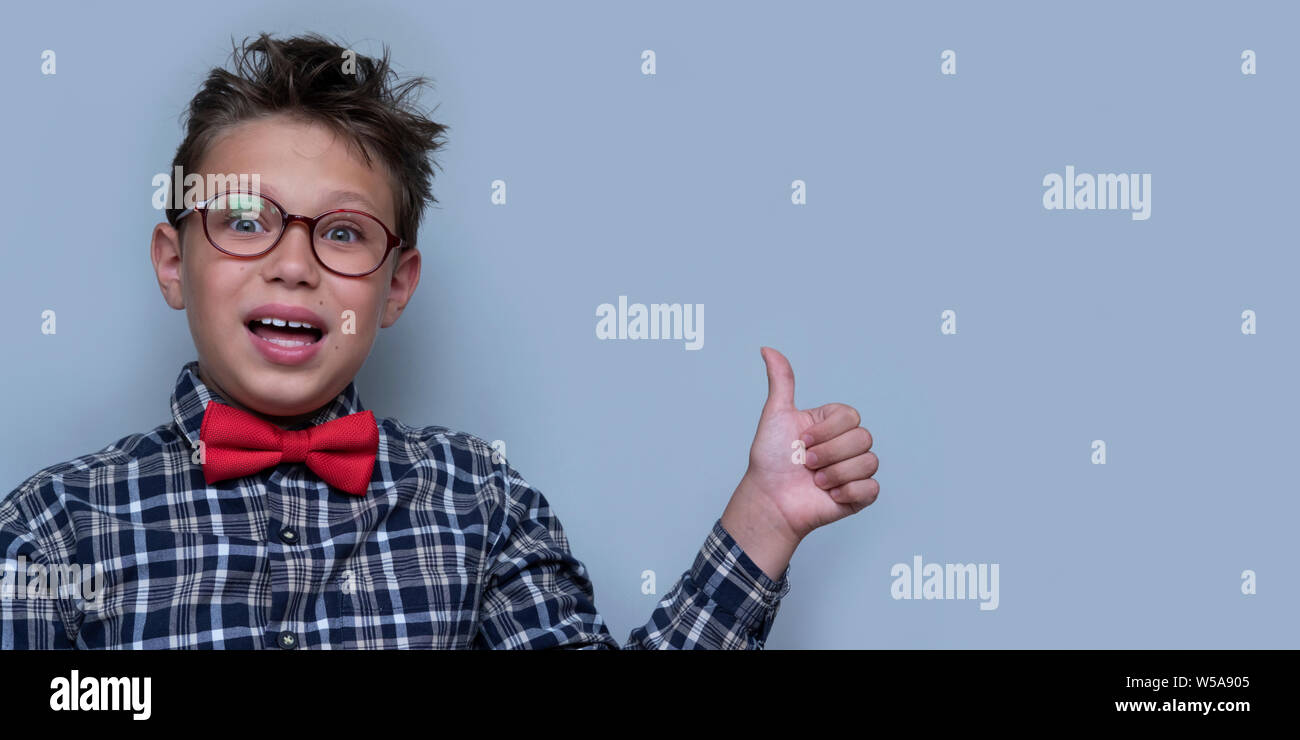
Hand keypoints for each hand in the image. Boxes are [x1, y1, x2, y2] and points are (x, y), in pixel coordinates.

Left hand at [725, 347, 879, 550]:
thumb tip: (768, 349)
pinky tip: (829, 495)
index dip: (826, 431)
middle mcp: (846, 445)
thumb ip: (781, 381)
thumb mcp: (776, 415)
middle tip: (806, 464)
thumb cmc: (770, 460)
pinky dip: (849, 492)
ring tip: (816, 482)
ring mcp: (855, 470)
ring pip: (869, 461)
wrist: (770, 500)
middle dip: (829, 453)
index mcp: (833, 424)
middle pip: (863, 438)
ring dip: (836, 474)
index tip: (802, 441)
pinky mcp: (860, 495)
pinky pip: (872, 488)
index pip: (851, 416)